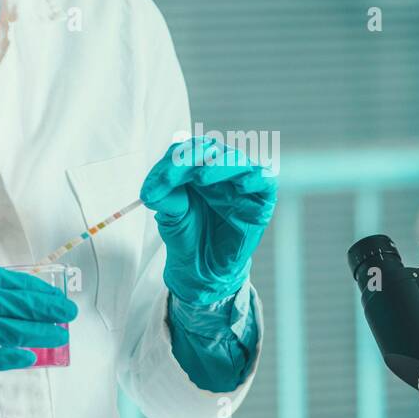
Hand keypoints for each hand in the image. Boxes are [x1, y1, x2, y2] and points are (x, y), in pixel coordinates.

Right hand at [0, 260, 77, 400]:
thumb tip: (23, 300)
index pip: (2, 279)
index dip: (33, 288)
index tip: (56, 295)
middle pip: (8, 303)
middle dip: (43, 309)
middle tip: (68, 313)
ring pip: (4, 329)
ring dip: (36, 333)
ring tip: (59, 335)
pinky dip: (12, 357)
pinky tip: (32, 356)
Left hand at [139, 137, 276, 305]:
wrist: (202, 268)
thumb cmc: (187, 236)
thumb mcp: (170, 215)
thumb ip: (165, 197)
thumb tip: (155, 188)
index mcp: (197, 167)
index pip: (187, 150)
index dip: (170, 163)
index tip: (154, 186)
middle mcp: (221, 170)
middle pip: (210, 149)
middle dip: (189, 160)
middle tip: (170, 178)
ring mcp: (242, 182)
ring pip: (236, 160)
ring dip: (218, 165)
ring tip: (200, 178)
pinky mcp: (261, 199)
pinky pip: (264, 180)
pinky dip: (254, 178)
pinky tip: (241, 185)